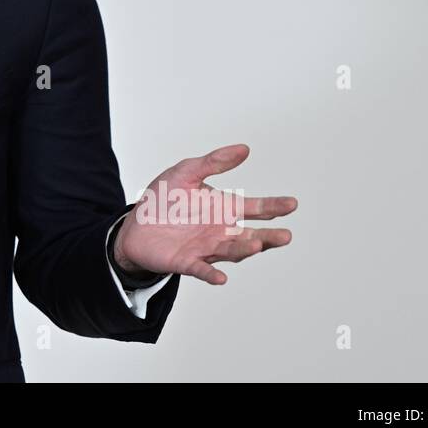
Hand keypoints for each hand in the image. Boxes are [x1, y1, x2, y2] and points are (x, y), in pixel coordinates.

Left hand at [112, 144, 296, 285]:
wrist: (135, 224)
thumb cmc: (164, 199)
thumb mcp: (186, 172)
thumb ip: (214, 162)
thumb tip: (244, 149)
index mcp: (224, 209)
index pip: (255, 209)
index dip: (273, 207)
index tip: (292, 204)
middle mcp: (220, 231)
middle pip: (250, 236)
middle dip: (268, 237)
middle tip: (285, 235)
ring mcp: (205, 248)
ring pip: (230, 252)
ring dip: (243, 250)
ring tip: (256, 245)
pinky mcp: (186, 262)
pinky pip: (201, 269)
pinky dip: (211, 274)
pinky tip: (221, 278)